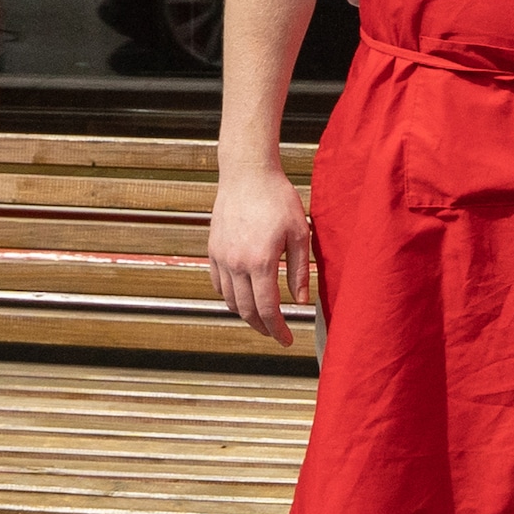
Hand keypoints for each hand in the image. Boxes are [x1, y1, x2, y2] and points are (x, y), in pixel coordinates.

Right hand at [207, 164, 313, 345]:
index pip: (268, 309)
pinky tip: (243, 296)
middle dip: (263, 328)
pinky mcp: (213, 250)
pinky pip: (218, 285)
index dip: (278, 330)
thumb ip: (299, 270)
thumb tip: (300, 302)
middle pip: (247, 311)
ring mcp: (221, 258)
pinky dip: (230, 297)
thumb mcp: (299, 233)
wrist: (247, 174)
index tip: (286, 340)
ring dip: (246, 314)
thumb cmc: (278, 198)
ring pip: (230, 301)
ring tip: (262, 317)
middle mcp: (236, 264)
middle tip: (276, 334)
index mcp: (261, 262)